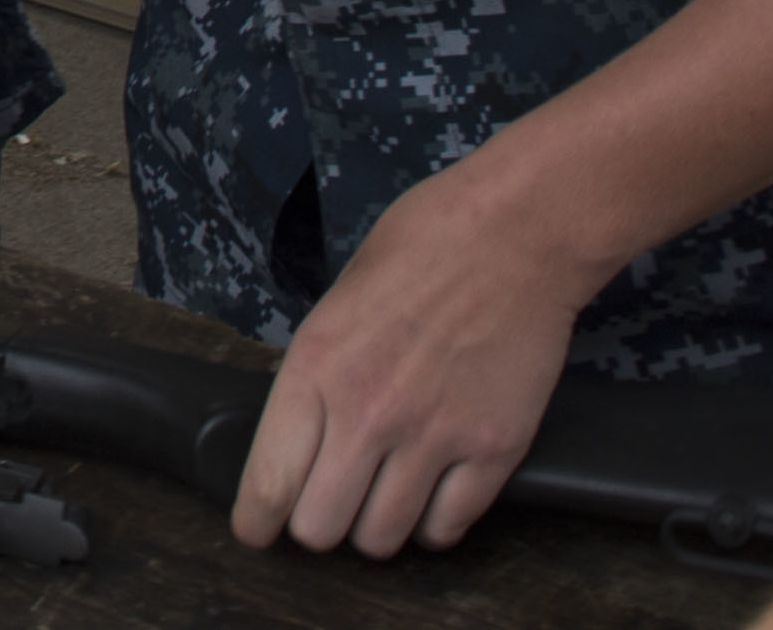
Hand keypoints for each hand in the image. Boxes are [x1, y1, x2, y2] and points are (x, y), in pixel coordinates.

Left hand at [232, 154, 606, 557]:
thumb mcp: (335, 304)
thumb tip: (299, 438)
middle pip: (321, 528)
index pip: (270, 483)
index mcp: (316, 368)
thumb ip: (315, 376)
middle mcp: (369, 413)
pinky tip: (431, 495)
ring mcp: (434, 435)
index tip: (259, 530)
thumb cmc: (421, 247)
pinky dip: (435, 523)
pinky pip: (447, 527)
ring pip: (383, 538)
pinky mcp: (494, 449)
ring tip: (382, 497)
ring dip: (378, 526)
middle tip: (331, 503)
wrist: (515, 233)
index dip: (257, 521)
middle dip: (319, 523)